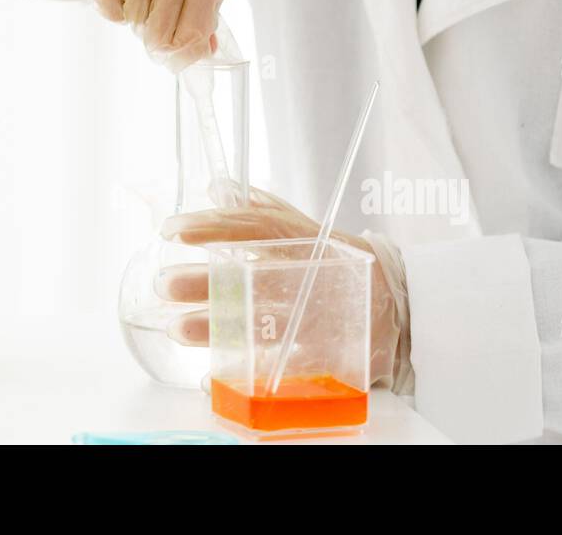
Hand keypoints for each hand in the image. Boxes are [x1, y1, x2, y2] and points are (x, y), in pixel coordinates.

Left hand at [158, 185, 402, 385]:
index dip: (212, 227)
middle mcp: (309, 277)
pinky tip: (210, 376)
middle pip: (253, 278)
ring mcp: (317, 318)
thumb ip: (260, 208)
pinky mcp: (323, 356)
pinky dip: (242, 374)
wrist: (397, 305)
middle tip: (164, 283)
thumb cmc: (336, 262)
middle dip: (205, 283)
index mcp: (304, 240)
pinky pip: (278, 369)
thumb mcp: (303, 227)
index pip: (254, 227)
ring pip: (262, 325)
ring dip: (215, 328)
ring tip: (177, 328)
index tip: (172, 230)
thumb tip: (217, 186)